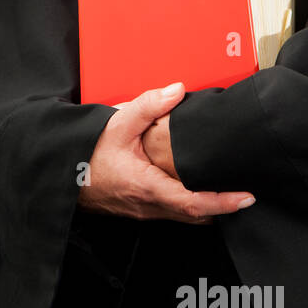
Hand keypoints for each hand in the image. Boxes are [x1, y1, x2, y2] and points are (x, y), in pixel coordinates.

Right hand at [77, 83, 255, 223]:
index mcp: (147, 187)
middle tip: (247, 192)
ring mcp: (143, 211)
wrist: (60, 172)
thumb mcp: (117, 122)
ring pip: (184, 217)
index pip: (194, 203)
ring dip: (207, 208)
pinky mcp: (139, 209)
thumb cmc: (85, 151)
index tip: (247, 198)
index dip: (224, 203)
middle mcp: (148, 205)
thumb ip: (149, 105)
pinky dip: (190, 205)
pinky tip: (196, 188)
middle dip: (224, 208)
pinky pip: (171, 213)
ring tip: (229, 191)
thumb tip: (177, 90)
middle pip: (196, 216)